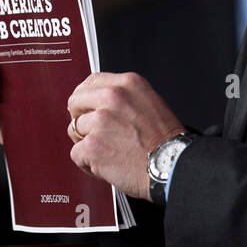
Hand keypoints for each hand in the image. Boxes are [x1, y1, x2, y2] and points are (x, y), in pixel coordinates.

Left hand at [66, 72, 183, 199]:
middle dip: (79, 117)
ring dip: (86, 142)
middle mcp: (112, 97)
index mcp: (128, 84)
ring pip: (75, 129)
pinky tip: (104, 165)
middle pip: (75, 101)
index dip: (85, 97)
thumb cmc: (165, 141)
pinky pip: (76, 153)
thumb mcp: (149, 102)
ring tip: (106, 151)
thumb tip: (100, 102)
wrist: (171, 165)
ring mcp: (100, 121)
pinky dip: (87, 163)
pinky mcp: (92, 145)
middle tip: (90, 131)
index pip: (91, 81)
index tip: (85, 107)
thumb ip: (124, 97)